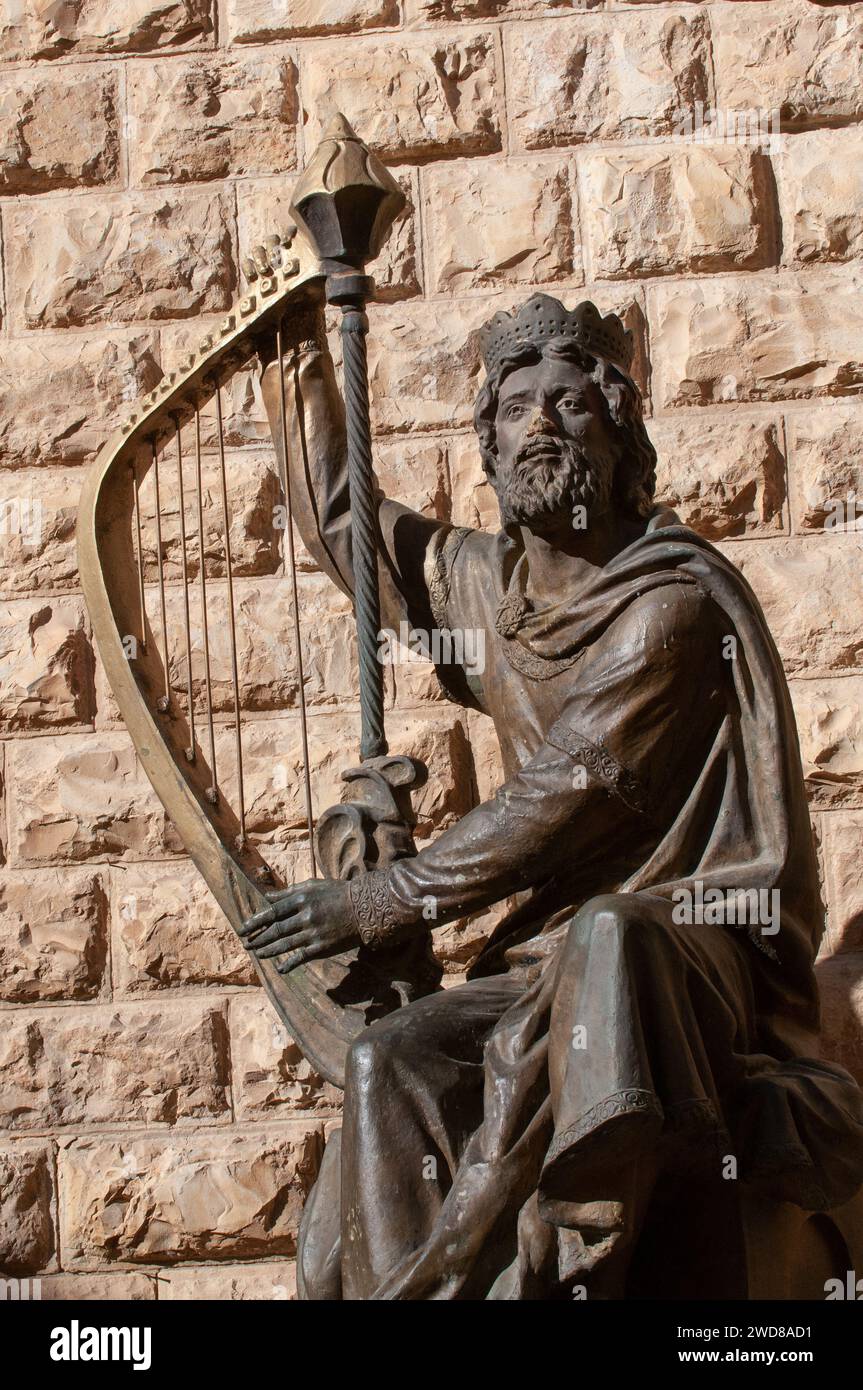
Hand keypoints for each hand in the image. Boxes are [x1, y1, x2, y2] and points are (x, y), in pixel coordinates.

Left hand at [239, 878, 358, 974]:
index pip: (272, 913)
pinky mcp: (322, 947)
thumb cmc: (337, 894)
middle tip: (245, 944)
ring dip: (268, 950)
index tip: (242, 929)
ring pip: (284, 945)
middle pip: (275, 930)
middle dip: (257, 938)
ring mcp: (313, 933)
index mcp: (301, 900)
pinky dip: (289, 964)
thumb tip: (268, 896)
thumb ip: (290, 891)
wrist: (364, 909)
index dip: (255, 922)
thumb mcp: (313, 886)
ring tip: (257, 954)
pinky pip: (301, 957)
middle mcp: (305, 917)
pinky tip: (280, 968)